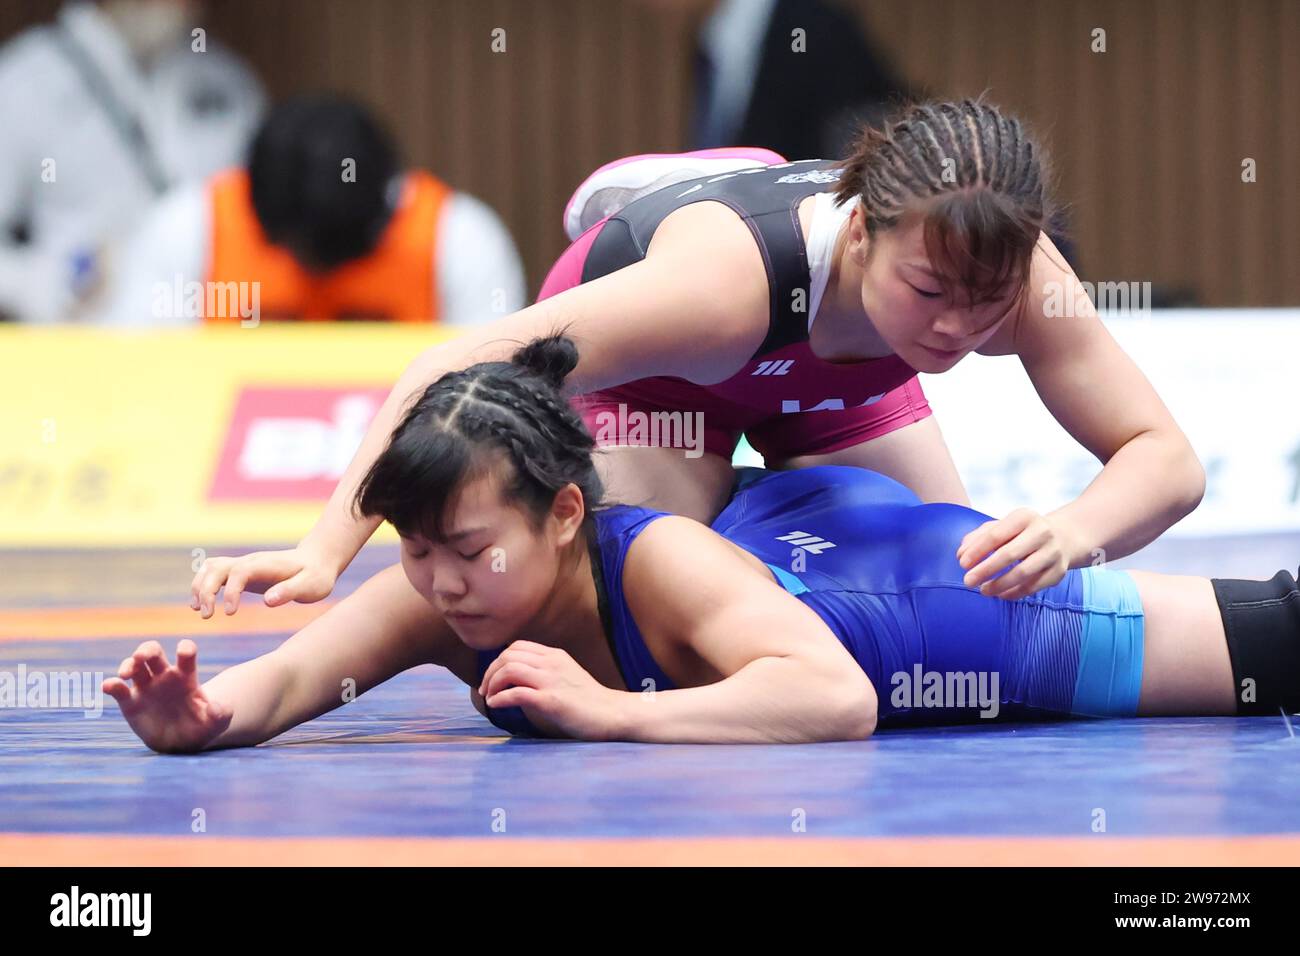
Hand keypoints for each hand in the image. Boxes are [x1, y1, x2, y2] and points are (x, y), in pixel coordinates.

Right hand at [101, 640, 232, 753]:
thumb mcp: (217, 722)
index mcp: (186, 676)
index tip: (184, 651)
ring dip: (128, 664)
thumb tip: (215, 707)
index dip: (185, 648)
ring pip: (133, 666)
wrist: (182, 744)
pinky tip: (110, 686)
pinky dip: (112, 685)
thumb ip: (221, 713)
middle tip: (143, 656)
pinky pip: (118, 689)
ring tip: (126, 673)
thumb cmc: (202, 727)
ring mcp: (146, 687)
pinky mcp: (131, 703)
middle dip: (147, 650)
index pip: (186, 654)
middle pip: (153, 652)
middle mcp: (164, 677)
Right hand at [190, 543, 337, 617]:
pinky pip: (214, 572)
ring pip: (211, 568)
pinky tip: (200, 604)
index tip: (230, 613)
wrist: (318, 561)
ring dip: (200, 587)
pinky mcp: (241, 571)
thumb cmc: (316, 576)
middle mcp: (251, 561)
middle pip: (217, 567)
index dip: (230, 591)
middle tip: (207, 615)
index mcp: (266, 565)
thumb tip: (268, 600)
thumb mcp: (311, 587)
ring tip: (200, 611)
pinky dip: (202, 585)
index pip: (239, 572)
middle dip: (206, 590)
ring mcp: (244, 564)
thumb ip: (290, 592)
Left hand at [478, 641, 624, 740]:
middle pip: (508, 656)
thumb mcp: (567, 676)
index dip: (499, 661)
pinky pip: (517, 693)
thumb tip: (518, 681)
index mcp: (555, 656)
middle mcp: (552, 663)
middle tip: (485, 690)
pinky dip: (500, 698)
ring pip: (509, 669)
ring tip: (489, 697)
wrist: (613, 714)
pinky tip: (495, 705)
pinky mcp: (552, 701)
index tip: (492, 678)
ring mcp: (552, 681)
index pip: (517, 647)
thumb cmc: (590, 701)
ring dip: (492, 684)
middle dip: (490, 672)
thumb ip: (546, 673)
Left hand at [956, 508, 1075, 600]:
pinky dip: (1014, 593)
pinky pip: (1034, 587)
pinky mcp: (1059, 572)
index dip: (977, 551)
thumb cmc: (1021, 533)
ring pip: (1023, 573)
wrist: (1063, 538)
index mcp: (1024, 517)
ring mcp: (1053, 552)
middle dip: (985, 570)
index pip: (996, 535)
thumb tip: (961, 554)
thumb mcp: (1001, 527)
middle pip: (1009, 554)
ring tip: (983, 590)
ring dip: (999, 585)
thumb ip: (978, 538)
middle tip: (968, 581)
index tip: (962, 564)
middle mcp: (1042, 532)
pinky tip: (1000, 594)